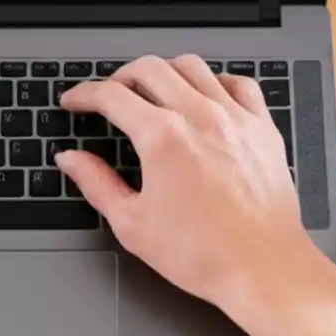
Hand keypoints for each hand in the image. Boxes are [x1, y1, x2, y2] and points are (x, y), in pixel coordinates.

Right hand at [55, 55, 314, 309]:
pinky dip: (215, 81)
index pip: (111, 95)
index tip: (76, 101)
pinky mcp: (262, 128)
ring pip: (192, 66)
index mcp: (162, 137)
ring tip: (152, 88)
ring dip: (164, 71)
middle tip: (109, 95)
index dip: (84, 94)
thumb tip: (72, 160)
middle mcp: (199, 116)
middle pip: (149, 68)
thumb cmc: (204, 254)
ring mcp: (235, 118)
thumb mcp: (132, 224)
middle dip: (120, 77)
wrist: (264, 269)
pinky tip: (206, 95)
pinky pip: (239, 83)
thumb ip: (96, 183)